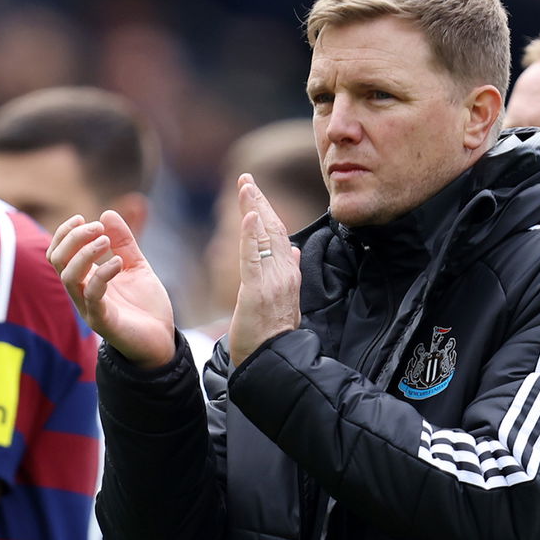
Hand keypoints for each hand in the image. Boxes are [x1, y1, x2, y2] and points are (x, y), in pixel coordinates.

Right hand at [47, 209, 175, 367]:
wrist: (162, 340)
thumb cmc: (145, 306)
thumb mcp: (136, 265)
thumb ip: (124, 242)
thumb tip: (107, 213)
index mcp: (85, 279)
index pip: (58, 253)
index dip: (64, 233)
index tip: (82, 218)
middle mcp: (81, 293)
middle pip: (57, 261)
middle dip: (72, 238)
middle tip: (96, 227)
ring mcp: (89, 308)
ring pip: (68, 277)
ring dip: (84, 253)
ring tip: (104, 240)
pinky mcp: (102, 321)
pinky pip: (92, 295)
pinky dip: (102, 274)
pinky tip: (118, 263)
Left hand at [227, 175, 301, 366]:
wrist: (273, 361)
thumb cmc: (273, 335)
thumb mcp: (286, 300)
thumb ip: (289, 272)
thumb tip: (293, 250)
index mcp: (289, 274)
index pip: (279, 235)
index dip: (267, 211)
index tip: (255, 191)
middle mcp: (284, 273)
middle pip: (273, 229)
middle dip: (259, 201)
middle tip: (246, 178)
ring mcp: (273, 281)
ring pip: (264, 238)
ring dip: (254, 209)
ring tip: (245, 186)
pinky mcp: (258, 291)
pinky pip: (253, 258)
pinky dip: (251, 236)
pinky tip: (249, 216)